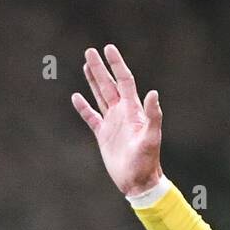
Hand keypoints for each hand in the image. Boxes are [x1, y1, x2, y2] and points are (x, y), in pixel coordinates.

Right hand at [71, 43, 164, 195]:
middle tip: (90, 50)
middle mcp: (122, 113)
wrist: (138, 181)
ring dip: (93, 81)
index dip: (117, 64)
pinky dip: (83, 107)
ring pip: (100, 96)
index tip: (108, 48)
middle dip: (100, 68)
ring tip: (86, 64)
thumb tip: (153, 93)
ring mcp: (112, 123)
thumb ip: (153, 115)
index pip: (124, 81)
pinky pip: (91, 117)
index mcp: (133, 110)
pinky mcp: (103, 135)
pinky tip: (76, 97)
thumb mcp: (151, 138)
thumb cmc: (147, 161)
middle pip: (109, 85)